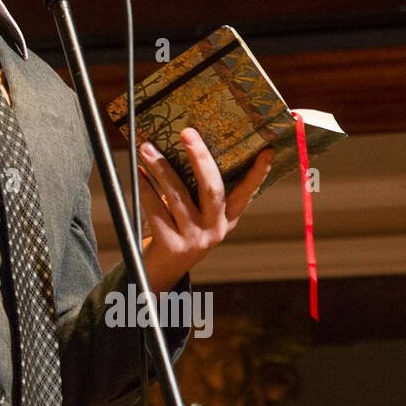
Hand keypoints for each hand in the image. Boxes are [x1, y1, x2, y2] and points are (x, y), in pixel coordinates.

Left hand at [136, 127, 273, 293]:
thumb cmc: (175, 230)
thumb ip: (194, 189)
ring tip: (147, 148)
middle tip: (188, 133)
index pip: (247, 192)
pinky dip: (145, 189)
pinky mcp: (172, 245)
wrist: (158, 272)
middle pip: (213, 188)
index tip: (267, 150)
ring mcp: (195, 239)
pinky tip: (138, 172)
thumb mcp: (193, 212)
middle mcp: (216, 229)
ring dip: (161, 168)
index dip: (258, 173)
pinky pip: (156, 209)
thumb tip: (184, 146)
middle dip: (200, 157)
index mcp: (227, 218)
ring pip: (178, 195)